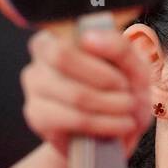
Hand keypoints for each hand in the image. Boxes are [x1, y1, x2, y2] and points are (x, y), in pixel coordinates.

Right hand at [20, 26, 154, 162]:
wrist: (112, 137)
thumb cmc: (122, 94)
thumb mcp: (133, 67)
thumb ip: (118, 48)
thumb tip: (89, 37)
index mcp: (64, 30)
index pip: (75, 30)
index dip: (105, 51)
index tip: (124, 69)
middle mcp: (40, 54)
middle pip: (63, 56)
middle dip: (106, 79)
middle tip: (127, 91)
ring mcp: (34, 85)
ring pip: (75, 93)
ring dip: (112, 105)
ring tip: (128, 110)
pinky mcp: (37, 116)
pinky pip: (74, 119)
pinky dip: (106, 124)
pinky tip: (120, 126)